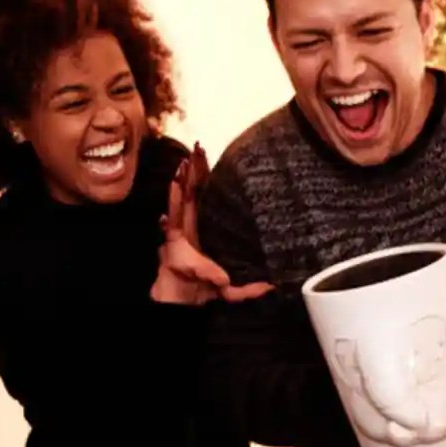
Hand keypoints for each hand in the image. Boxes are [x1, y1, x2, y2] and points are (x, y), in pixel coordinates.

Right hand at [151, 143, 273, 305]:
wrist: (183, 299)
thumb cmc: (204, 290)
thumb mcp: (232, 290)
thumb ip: (251, 288)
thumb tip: (273, 286)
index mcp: (206, 230)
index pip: (210, 199)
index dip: (211, 180)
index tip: (214, 161)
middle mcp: (193, 225)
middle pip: (195, 191)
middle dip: (197, 169)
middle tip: (200, 146)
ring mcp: (181, 229)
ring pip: (183, 197)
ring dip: (184, 177)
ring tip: (187, 158)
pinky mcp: (172, 236)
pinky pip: (173, 212)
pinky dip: (173, 195)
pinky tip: (174, 181)